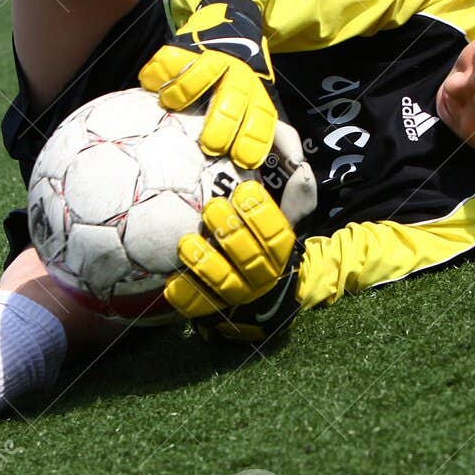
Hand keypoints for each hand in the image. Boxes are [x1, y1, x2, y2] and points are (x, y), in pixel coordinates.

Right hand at [138, 0, 276, 167]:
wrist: (232, 26)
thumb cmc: (237, 77)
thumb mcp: (257, 98)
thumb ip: (264, 128)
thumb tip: (274, 164)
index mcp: (256, 92)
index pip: (260, 121)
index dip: (250, 143)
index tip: (239, 160)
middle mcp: (237, 75)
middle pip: (230, 103)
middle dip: (220, 128)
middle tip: (208, 146)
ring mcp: (212, 57)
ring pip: (198, 78)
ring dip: (181, 94)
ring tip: (170, 103)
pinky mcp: (186, 45)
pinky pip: (168, 61)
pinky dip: (157, 75)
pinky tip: (154, 85)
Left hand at [167, 121, 317, 343]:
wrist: (253, 284)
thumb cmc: (261, 237)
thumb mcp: (280, 212)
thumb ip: (292, 193)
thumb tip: (303, 169)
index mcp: (280, 251)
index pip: (277, 235)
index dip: (262, 213)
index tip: (244, 190)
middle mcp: (263, 275)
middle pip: (250, 257)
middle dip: (231, 232)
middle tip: (211, 208)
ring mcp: (239, 293)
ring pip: (226, 281)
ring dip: (206, 263)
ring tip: (186, 242)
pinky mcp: (215, 305)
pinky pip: (200, 303)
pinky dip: (187, 295)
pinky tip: (171, 284)